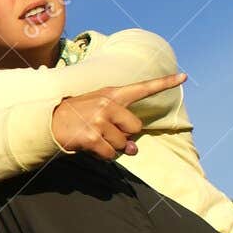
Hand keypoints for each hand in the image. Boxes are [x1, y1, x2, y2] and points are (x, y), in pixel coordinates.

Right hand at [50, 72, 186, 159]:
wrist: (48, 121)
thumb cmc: (77, 115)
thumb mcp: (98, 109)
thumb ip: (120, 125)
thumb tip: (134, 150)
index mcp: (111, 94)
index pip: (143, 88)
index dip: (165, 83)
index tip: (184, 76)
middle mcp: (107, 104)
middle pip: (135, 128)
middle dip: (124, 135)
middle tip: (104, 132)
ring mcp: (99, 120)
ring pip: (122, 144)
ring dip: (111, 146)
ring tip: (93, 137)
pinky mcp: (91, 137)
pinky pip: (110, 154)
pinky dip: (104, 156)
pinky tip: (91, 147)